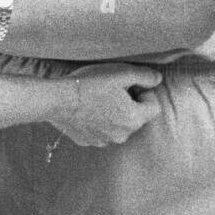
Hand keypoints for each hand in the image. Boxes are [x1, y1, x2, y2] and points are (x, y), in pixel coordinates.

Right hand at [47, 63, 162, 146]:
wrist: (56, 99)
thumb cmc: (90, 84)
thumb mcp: (121, 73)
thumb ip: (145, 76)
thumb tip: (158, 79)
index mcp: (134, 119)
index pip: (154, 106)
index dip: (145, 91)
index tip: (128, 83)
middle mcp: (122, 135)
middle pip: (136, 117)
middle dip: (129, 103)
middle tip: (111, 89)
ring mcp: (103, 140)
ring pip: (118, 125)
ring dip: (113, 113)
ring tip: (97, 98)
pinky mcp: (87, 141)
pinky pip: (100, 130)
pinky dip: (97, 121)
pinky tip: (86, 108)